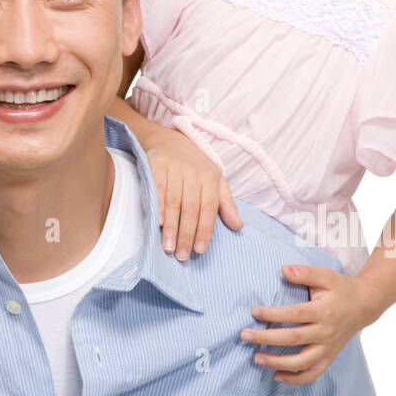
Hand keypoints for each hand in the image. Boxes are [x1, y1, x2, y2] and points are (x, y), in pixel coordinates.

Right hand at [145, 127, 241, 259]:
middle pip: (191, 208)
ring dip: (171, 227)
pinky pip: (157, 190)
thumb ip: (226, 204)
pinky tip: (157, 224)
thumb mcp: (216, 180)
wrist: (169, 140)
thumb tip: (238, 226)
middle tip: (182, 255)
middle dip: (186, 234)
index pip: (209, 208)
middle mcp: (193, 173)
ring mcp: (175, 169)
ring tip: (168, 247)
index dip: (205, 230)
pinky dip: (158, 207)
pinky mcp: (157, 166)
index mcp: (210, 178)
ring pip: (173, 202)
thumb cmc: (195, 165)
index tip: (200, 250)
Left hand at [241, 264, 373, 383]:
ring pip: (302, 362)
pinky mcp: (329, 356)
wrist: (364, 305)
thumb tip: (283, 270)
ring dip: (277, 362)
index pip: (295, 314)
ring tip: (256, 358)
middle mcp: (326, 332)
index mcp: (324, 311)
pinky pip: (313, 373)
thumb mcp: (326, 275)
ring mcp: (328, 347)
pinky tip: (277, 375)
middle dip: (266, 339)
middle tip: (245, 336)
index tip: (255, 312)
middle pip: (294, 339)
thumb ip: (305, 272)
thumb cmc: (340, 288)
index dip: (274, 314)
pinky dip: (295, 379)